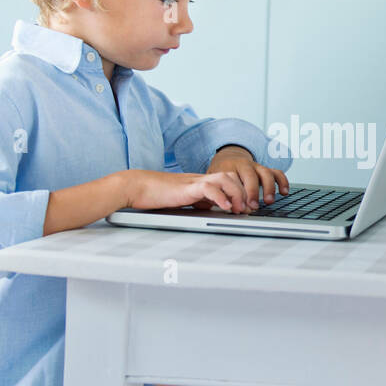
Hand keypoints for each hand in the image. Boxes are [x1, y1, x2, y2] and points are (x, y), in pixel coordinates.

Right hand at [122, 168, 272, 213]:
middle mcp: (201, 179)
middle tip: (249, 209)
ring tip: (239, 209)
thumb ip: (199, 202)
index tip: (247, 207)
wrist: (137, 187)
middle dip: (244, 193)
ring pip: (225, 178)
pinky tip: (225, 207)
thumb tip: (214, 209)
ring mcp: (194, 181)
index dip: (241, 192)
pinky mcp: (187, 187)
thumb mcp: (184, 200)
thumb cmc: (156, 195)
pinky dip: (220, 197)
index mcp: (201, 182)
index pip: (229, 180)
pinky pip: (209, 188)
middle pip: (232, 177)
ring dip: (236, 194)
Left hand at [203, 146, 289, 210]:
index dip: (239, 193)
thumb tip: (224, 205)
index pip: (236, 178)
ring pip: (266, 173)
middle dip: (254, 191)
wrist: (228, 158)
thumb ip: (219, 190)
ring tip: (269, 201)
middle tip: (254, 206)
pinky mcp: (266, 170)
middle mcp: (246, 165)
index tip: (240, 206)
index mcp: (231, 167)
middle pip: (252, 175)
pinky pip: (277, 173)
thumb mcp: (215, 180)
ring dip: (269, 188)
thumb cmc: (221, 173)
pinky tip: (284, 192)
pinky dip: (282, 181)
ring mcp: (257, 167)